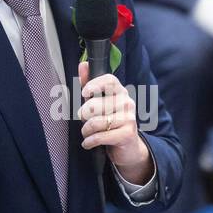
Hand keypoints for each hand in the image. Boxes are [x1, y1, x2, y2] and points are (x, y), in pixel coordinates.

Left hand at [77, 62, 152, 184]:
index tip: (84, 93)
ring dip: (85, 130)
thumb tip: (83, 65)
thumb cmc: (110, 122)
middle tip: (84, 120)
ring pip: (95, 122)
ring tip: (87, 133)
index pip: (109, 80)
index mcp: (120, 91)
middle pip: (94, 104)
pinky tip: (88, 142)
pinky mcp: (128, 134)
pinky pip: (100, 136)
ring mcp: (129, 118)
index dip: (94, 85)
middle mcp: (127, 102)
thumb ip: (90, 85)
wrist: (127, 147)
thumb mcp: (99, 103)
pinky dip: (89, 141)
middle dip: (83, 115)